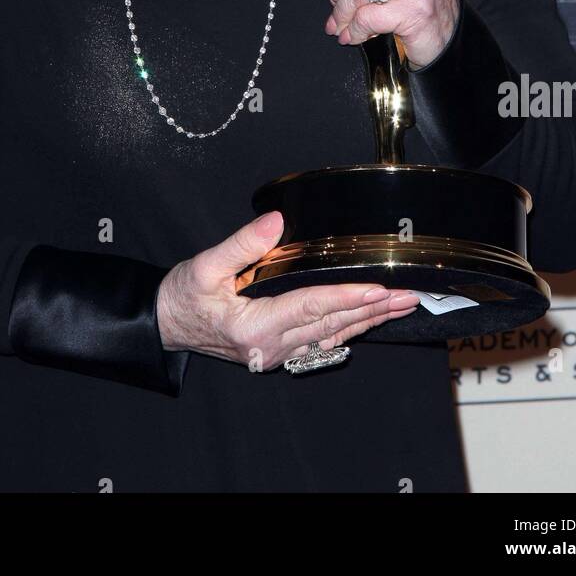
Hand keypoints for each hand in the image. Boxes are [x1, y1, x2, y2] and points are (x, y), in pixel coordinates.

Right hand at [156, 211, 418, 369]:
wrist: (165, 325)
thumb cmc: (183, 296)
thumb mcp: (204, 266)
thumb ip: (241, 245)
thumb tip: (276, 222)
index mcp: (255, 327)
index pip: (311, 307)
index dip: (347, 297)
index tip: (378, 288)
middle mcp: (272, 346)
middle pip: (332, 324)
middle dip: (373, 309)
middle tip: (409, 296)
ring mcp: (277, 353)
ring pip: (332, 335)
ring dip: (368, 320)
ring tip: (400, 306)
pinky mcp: (278, 352)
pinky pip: (321, 341)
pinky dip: (348, 329)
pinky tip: (368, 321)